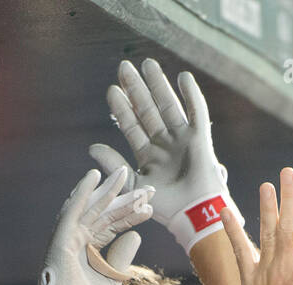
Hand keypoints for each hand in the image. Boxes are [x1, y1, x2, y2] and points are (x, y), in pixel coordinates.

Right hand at [17, 166, 154, 284]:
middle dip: (126, 201)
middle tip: (147, 188)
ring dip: (108, 190)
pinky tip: (94, 176)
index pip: (114, 227)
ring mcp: (69, 236)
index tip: (150, 208)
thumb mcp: (113, 279)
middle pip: (106, 214)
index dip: (131, 216)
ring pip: (93, 208)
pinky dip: (83, 192)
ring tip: (124, 173)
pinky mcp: (61, 236)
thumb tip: (136, 235)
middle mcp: (78, 239)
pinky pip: (73, 209)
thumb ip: (122, 256)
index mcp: (89, 249)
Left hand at [90, 58, 240, 253]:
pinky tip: (183, 77)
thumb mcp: (132, 185)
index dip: (122, 109)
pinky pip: (197, 112)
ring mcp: (183, 140)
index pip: (132, 127)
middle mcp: (165, 145)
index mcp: (149, 157)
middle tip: (124, 68)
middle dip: (136, 90)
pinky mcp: (200, 138)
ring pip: (168, 106)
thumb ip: (114, 165)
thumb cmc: (164, 206)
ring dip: (159, 85)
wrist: (192, 213)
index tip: (112, 91)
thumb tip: (92, 147)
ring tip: (148, 64)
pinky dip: (192, 95)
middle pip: (148, 111)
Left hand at [222, 167, 292, 284]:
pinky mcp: (249, 281)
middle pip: (289, 223)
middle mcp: (286, 266)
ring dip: (266, 207)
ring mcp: (266, 272)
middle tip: (288, 172)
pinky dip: (232, 231)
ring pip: (266, 233)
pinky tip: (225, 212)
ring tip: (267, 186)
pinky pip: (239, 251)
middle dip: (289, 196)